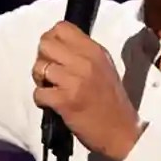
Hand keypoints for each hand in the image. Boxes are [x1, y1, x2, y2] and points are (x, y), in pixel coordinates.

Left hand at [32, 21, 143, 160]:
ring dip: (40, 81)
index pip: (61, 27)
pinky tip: (52, 105)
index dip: (52, 39)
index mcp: (94, 50)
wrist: (122, 132)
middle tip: (51, 75)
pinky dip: (41, 100)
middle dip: (42, 59)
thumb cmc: (111, 101)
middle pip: (45, 44)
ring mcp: (74, 80)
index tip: (55, 55)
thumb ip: (82, 54)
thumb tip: (56, 45)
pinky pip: (38, 93)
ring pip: (39, 67)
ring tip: (52, 90)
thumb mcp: (103, 67)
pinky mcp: (65, 101)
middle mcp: (85, 61)